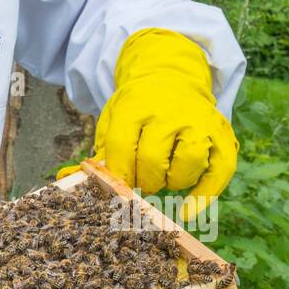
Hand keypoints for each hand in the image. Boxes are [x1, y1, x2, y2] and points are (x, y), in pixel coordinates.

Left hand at [57, 28, 238, 220]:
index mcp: (136, 106)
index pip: (121, 146)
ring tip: (165, 175)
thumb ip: (99, 151)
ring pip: (186, 167)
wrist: (171, 77)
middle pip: (152, 160)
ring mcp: (198, 123)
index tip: (116, 185)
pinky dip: (205, 197)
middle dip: (143, 180)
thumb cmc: (138, 110)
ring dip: (172, 182)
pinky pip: (219, 173)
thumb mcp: (114, 120)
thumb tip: (65, 178)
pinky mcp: (222, 136)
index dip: (117, 173)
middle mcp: (169, 112)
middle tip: (142, 180)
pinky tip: (188, 210)